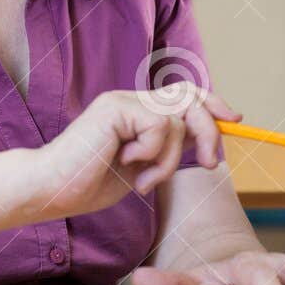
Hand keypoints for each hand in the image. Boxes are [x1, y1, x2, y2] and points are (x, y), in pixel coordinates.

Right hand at [30, 87, 238, 218]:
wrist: (49, 190)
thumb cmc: (87, 184)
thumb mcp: (140, 169)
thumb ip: (167, 151)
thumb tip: (206, 141)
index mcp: (137, 111)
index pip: (185, 94)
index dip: (213, 103)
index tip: (235, 120)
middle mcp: (131, 99)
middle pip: (189, 97)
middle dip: (208, 130)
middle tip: (208, 163)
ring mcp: (122, 100)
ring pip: (176, 119)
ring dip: (169, 159)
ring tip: (145, 180)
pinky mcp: (115, 108)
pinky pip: (159, 126)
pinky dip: (152, 154)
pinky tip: (128, 166)